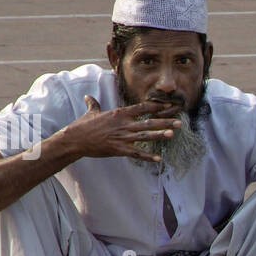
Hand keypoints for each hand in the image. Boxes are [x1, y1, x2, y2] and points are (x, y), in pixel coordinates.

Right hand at [57, 96, 183, 162]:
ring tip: (172, 135)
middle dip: (164, 122)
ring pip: (144, 136)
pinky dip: (147, 156)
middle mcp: (123, 124)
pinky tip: (158, 159)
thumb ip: (93, 104)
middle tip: (179, 122)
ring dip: (159, 136)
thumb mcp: (91, 113)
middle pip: (148, 122)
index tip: (170, 106)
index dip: (157, 106)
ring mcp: (121, 137)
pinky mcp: (118, 149)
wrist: (75, 140)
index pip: (142, 108)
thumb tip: (88, 96)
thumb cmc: (83, 126)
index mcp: (119, 114)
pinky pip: (136, 153)